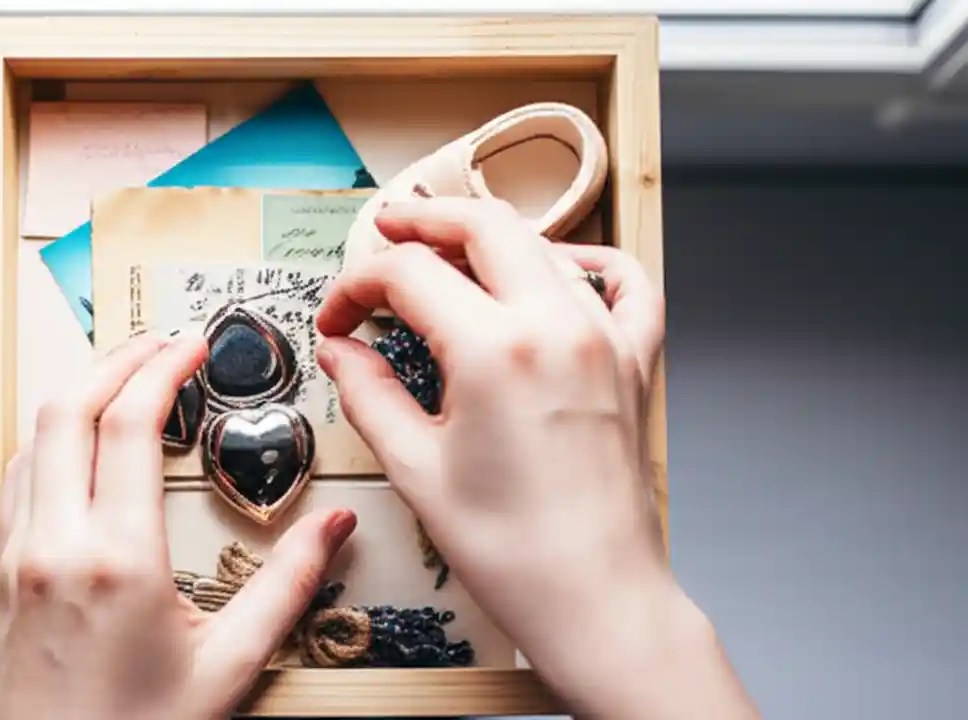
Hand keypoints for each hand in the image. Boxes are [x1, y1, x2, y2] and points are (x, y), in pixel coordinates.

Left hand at [0, 334, 356, 719]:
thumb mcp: (230, 666)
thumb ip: (288, 588)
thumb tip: (332, 529)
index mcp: (118, 560)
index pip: (129, 424)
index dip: (162, 369)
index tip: (191, 347)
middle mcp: (56, 544)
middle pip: (69, 407)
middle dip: (116, 358)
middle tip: (160, 341)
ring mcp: (19, 553)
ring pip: (34, 435)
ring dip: (78, 390)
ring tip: (123, 376)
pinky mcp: (3, 569)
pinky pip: (17, 475)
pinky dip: (50, 435)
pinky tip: (77, 440)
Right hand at [317, 198, 755, 717]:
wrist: (596, 598)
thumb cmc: (510, 549)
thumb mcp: (416, 470)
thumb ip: (369, 395)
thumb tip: (339, 351)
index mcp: (493, 350)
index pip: (408, 275)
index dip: (356, 286)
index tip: (337, 320)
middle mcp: (555, 324)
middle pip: (482, 225)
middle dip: (423, 220)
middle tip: (385, 231)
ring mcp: (604, 337)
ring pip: (543, 245)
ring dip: (488, 237)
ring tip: (449, 252)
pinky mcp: (633, 361)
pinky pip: (625, 283)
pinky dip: (590, 261)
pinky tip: (558, 267)